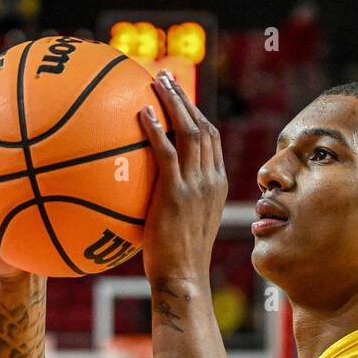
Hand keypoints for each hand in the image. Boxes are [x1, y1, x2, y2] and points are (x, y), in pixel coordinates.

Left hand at [137, 69, 227, 281]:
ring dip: (172, 102)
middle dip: (184, 98)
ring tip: (154, 82)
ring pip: (189, 131)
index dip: (196, 114)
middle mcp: (211, 180)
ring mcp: (196, 186)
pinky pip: (166, 152)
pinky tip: (141, 113)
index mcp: (216, 185)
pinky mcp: (177, 193)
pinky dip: (155, 128)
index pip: (211, 140)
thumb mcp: (182, 227)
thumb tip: (149, 196)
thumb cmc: (176, 262)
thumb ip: (175, 205)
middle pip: (202, 126)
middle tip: (164, 78)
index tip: (179, 98)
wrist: (183, 280)